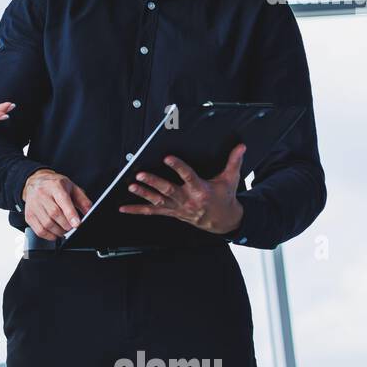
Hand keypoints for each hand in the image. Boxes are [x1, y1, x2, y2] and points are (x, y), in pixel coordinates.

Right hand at [22, 169, 93, 240]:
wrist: (35, 182)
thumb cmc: (55, 186)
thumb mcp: (72, 188)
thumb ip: (82, 200)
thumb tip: (89, 213)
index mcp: (55, 186)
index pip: (63, 200)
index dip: (70, 214)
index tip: (77, 224)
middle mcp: (42, 194)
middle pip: (55, 214)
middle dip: (66, 225)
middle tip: (72, 226)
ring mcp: (33, 205)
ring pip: (47, 224)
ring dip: (58, 231)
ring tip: (64, 229)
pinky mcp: (29, 215)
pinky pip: (39, 230)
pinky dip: (49, 236)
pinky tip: (54, 233)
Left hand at [118, 144, 245, 234]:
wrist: (223, 220)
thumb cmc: (225, 197)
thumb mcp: (231, 179)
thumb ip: (234, 161)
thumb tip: (241, 146)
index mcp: (201, 190)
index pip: (188, 176)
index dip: (178, 167)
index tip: (167, 158)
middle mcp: (187, 200)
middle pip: (168, 190)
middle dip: (154, 182)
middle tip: (141, 174)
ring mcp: (177, 208)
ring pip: (158, 200)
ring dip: (144, 193)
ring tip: (132, 185)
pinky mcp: (171, 212)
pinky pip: (152, 212)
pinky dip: (137, 210)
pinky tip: (124, 208)